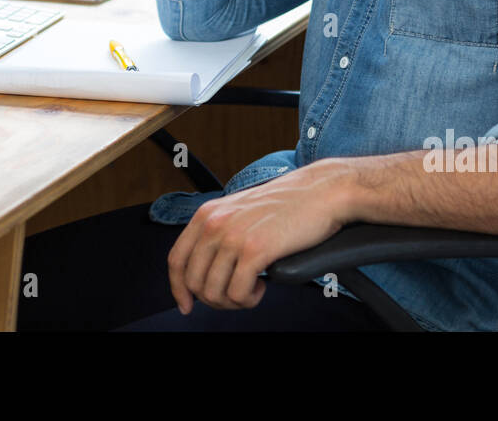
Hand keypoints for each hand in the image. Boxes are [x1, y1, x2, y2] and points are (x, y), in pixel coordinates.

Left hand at [166, 160, 349, 312]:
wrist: (321, 192)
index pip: (177, 259)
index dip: (178, 288)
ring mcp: (233, 237)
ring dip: (233, 301)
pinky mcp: (255, 250)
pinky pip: (238, 293)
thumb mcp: (239, 211)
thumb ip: (218, 233)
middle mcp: (214, 224)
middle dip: (213, 300)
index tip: (187, 305)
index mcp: (207, 214)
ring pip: (214, 292)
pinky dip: (249, 299)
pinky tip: (262, 286)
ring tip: (252, 290)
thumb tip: (206, 270)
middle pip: (194, 282)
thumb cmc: (287, 204)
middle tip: (236, 296)